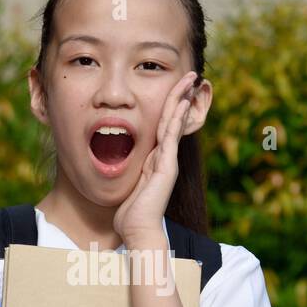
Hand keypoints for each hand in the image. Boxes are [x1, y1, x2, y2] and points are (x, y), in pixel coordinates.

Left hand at [112, 71, 200, 244]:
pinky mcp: (166, 165)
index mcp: (155, 159)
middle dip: (181, 95)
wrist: (138, 231)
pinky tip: (182, 101)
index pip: (164, 125)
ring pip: (175, 122)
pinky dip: (177, 117)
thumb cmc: (131, 215)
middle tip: (191, 75)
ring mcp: (167, 160)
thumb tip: (115, 167)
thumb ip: (129, 173)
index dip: (170, 106)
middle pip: (173, 118)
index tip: (177, 88)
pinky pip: (171, 135)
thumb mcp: (128, 186)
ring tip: (191, 79)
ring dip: (182, 99)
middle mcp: (164, 157)